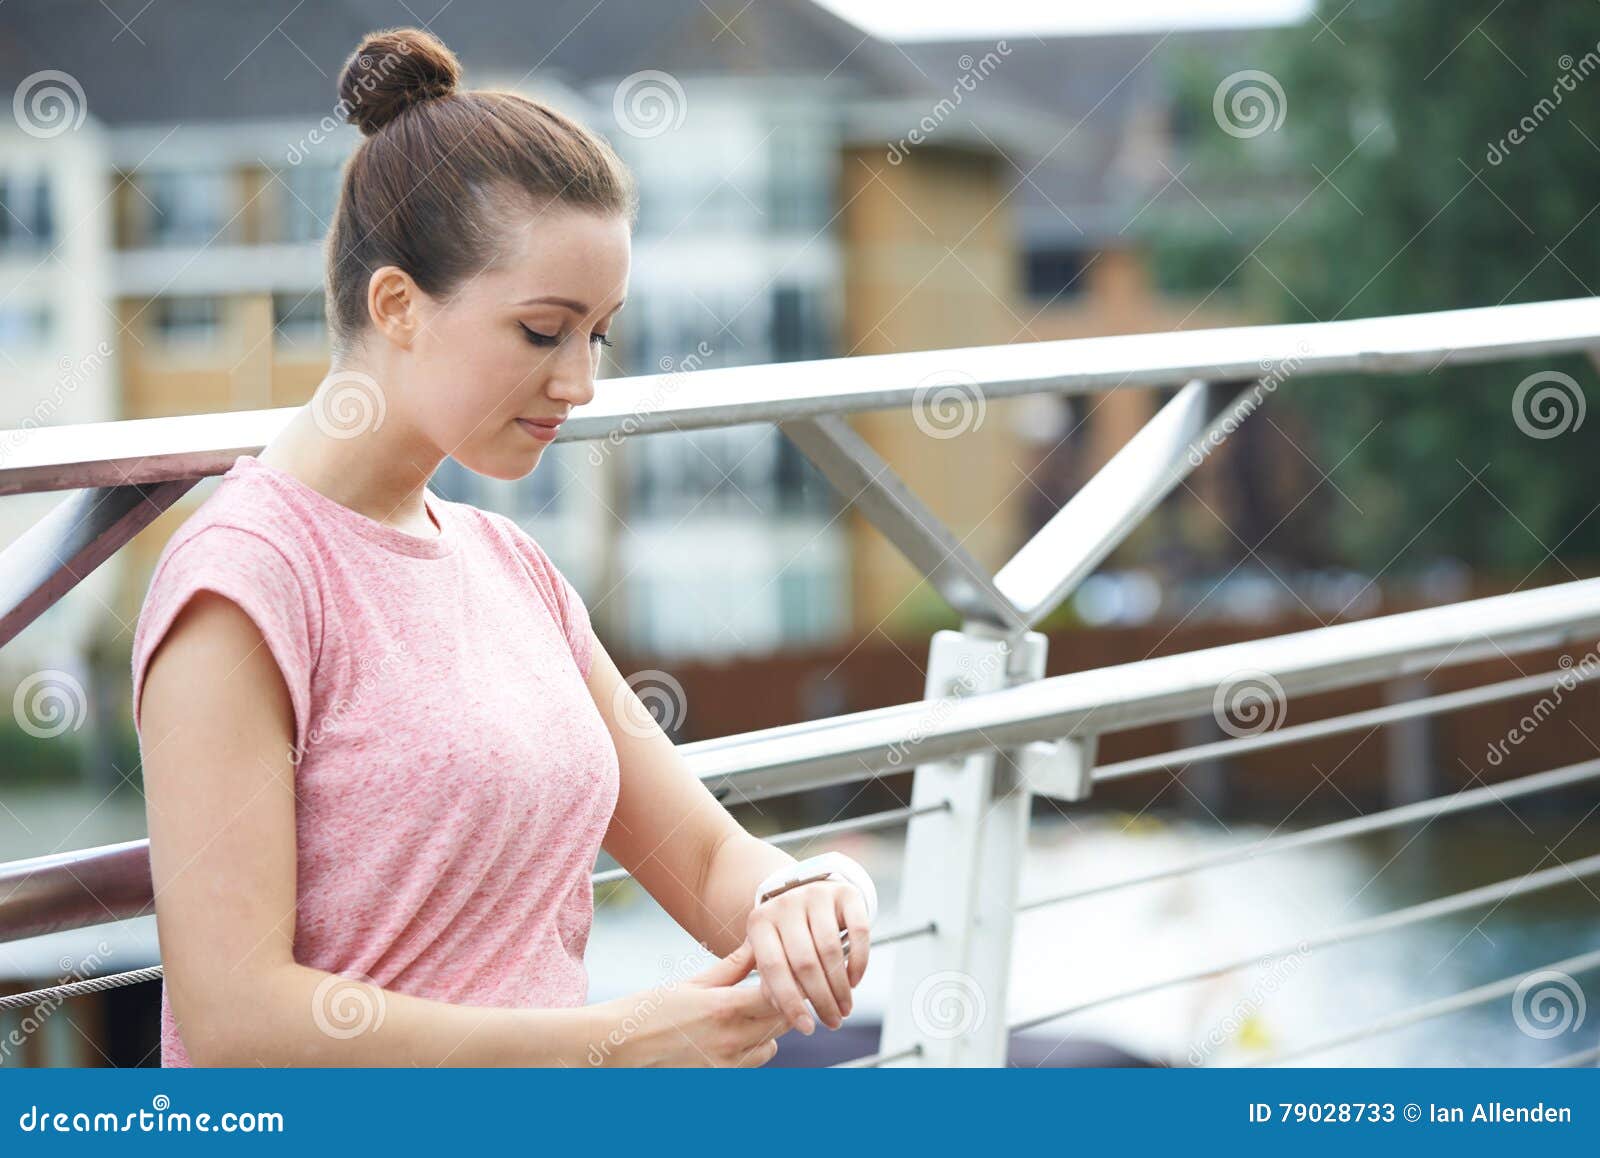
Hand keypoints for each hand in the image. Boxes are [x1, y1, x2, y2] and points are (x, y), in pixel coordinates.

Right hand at [594, 940, 788, 1067]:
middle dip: (781, 1005)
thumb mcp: (691, 983)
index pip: (780, 997)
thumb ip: (731, 967)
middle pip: (782, 1023)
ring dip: (766, 1031)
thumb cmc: (650, 1011)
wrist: (618, 1049)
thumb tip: (757, 944)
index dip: (788, 984)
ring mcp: (726, 1066)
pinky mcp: (719, 1082)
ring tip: (743, 1016)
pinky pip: (751, 1065)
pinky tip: (729, 1038)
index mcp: (724, 1009)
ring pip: (770, 1047)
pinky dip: (750, 1051)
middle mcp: (731, 1041)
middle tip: (766, 991)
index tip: (783, 974)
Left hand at [745, 878, 871, 1034]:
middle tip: (833, 1022)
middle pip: (805, 961)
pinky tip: (854, 981)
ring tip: (845, 1008)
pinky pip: (858, 931)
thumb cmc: (785, 933)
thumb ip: (769, 978)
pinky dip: (858, 961)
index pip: (773, 967)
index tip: (806, 1028)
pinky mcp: (845, 892)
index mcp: (760, 922)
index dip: (789, 1002)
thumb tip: (781, 1008)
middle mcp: (786, 904)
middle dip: (821, 999)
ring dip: (840, 987)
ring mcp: (816, 894)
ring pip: (831, 949)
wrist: (806, 890)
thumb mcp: (767, 949)